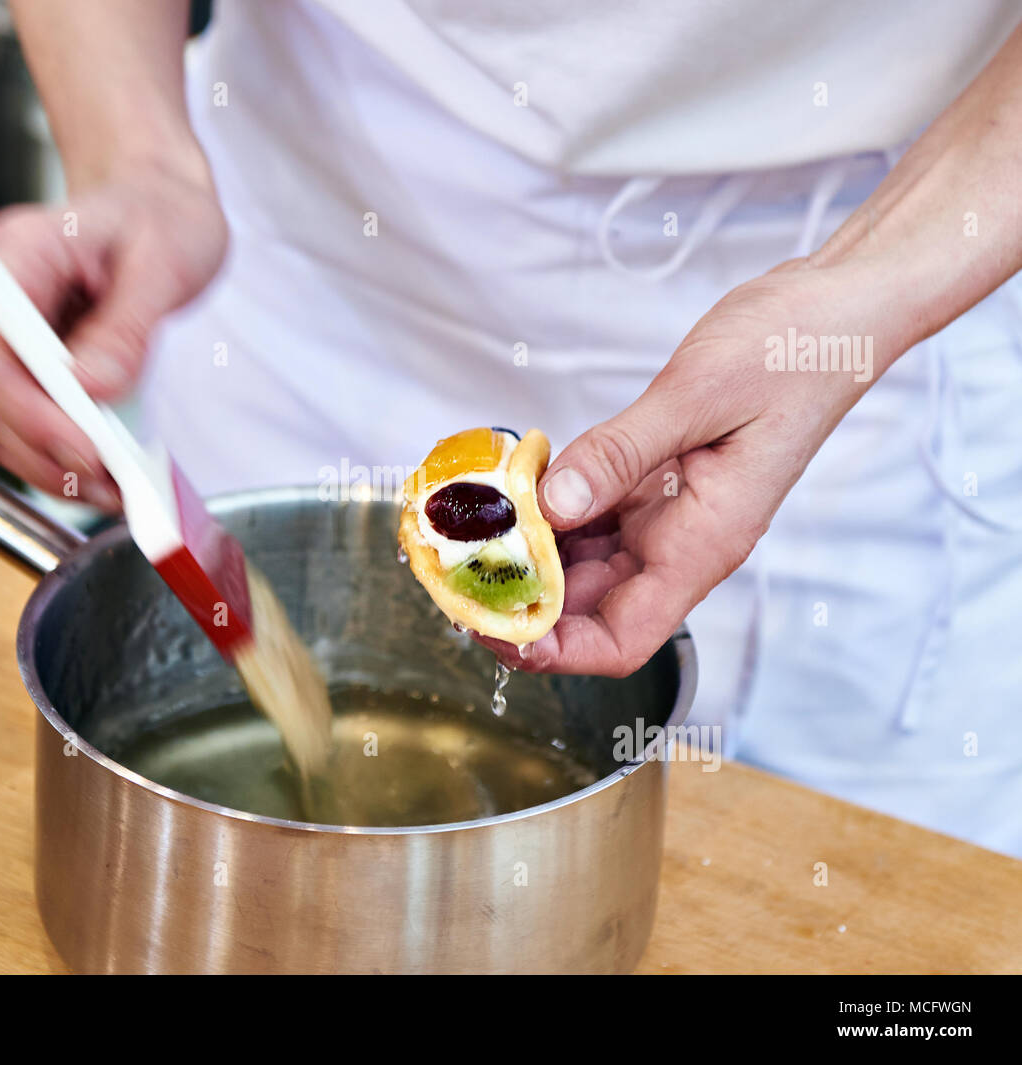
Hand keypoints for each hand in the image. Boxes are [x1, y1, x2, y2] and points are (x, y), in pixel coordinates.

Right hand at [0, 155, 226, 508]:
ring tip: (115, 486)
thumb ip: (128, 325)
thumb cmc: (157, 218)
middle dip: (47, 451)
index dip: (29, 410)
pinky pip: (20, 425)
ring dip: (50, 466)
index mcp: (12, 255)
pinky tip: (103, 468)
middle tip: (113, 482)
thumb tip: (94, 387)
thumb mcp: (162, 262)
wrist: (154, 206)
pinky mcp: (18, 366)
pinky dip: (57, 457)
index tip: (86, 447)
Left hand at [476, 258, 905, 676]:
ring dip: (528, 555)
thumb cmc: (793, 353)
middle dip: (521, 600)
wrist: (835, 313)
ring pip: (583, 565)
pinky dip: (549, 509)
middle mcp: (682, 544)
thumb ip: (618, 454)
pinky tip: (516, 486)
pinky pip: (592, 516)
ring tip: (470, 530)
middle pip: (587, 610)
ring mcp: (669, 517)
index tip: (488, 624)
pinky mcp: (658, 485)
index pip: (620, 641)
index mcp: (703, 544)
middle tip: (453, 570)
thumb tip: (551, 504)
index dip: (550, 650)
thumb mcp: (697, 396)